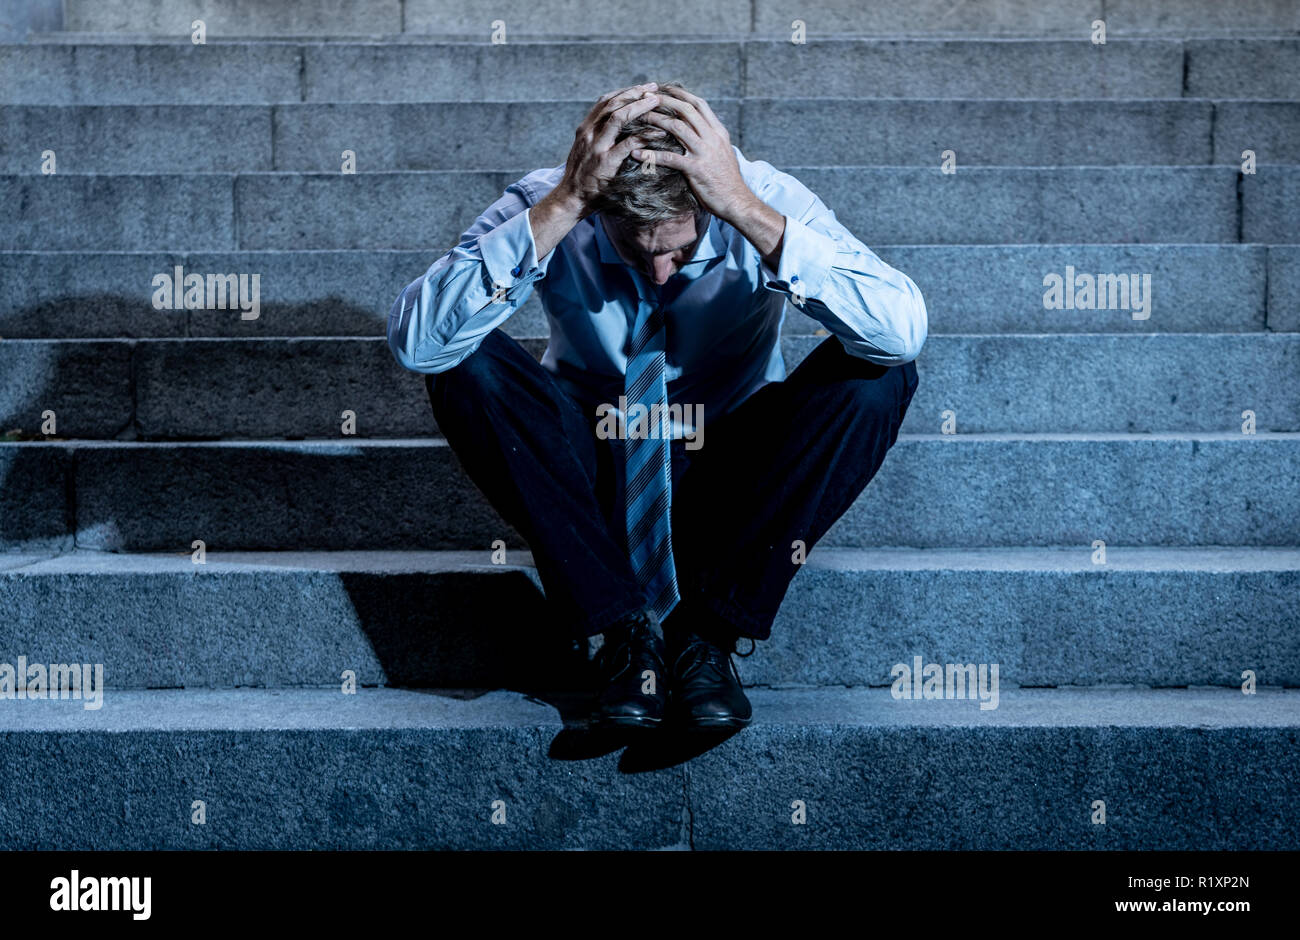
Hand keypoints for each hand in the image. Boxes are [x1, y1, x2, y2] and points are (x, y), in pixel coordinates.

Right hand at [556, 82, 661, 215]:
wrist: (570, 198)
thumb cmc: (582, 176)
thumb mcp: (585, 150)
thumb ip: (597, 136)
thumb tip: (614, 125)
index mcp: (585, 128)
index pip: (605, 101)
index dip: (625, 92)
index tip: (642, 87)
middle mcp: (589, 133)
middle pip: (613, 104)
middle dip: (635, 93)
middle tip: (654, 88)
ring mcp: (597, 146)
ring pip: (619, 117)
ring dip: (640, 107)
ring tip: (658, 102)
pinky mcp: (606, 161)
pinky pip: (629, 143)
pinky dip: (646, 135)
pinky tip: (660, 133)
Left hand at [632, 87, 756, 222]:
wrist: (737, 202)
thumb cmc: (727, 180)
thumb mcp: (723, 153)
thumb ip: (710, 139)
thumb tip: (698, 129)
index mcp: (718, 132)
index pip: (699, 104)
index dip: (679, 94)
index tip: (663, 89)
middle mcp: (712, 137)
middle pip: (686, 110)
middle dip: (664, 100)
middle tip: (645, 97)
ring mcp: (704, 152)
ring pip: (677, 128)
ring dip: (655, 120)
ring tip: (636, 118)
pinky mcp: (696, 169)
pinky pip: (670, 158)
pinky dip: (651, 155)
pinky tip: (636, 154)